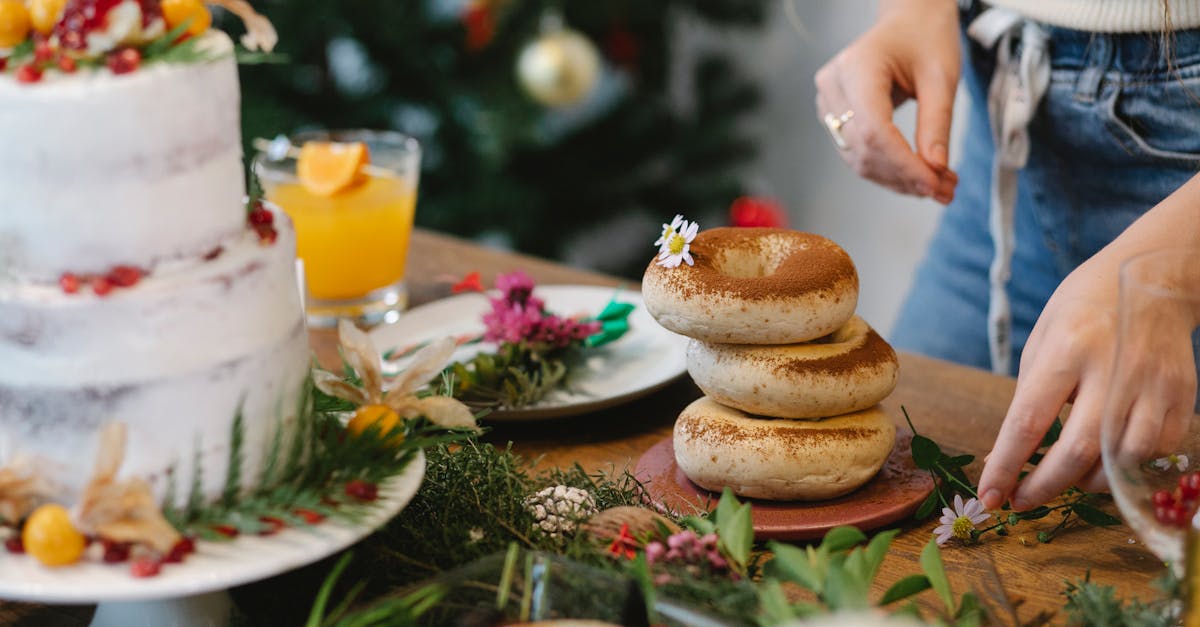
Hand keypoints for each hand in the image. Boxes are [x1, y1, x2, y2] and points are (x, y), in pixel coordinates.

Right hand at [814, 0, 960, 203]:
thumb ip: (937, 124)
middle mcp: (833, 86)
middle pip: (864, 150)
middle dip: (905, 176)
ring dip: (897, 179)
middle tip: (945, 190)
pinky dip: (887, 169)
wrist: (908, 20)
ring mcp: (828, 103)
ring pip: (858, 159)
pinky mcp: (833, 117)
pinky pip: (857, 153)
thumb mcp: (941, 76)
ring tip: (937, 186)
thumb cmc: (925, 37)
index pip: (874, 131)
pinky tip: (915, 176)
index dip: (904, 164)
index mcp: (857, 68)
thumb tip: (935, 170)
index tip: (934, 185)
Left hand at [978, 253, 1197, 510]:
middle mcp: (1113, 368)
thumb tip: (1010, 455)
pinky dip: (1129, 467)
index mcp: (1067, 348)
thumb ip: (1029, 395)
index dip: (1006, 466)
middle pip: (1079, 449)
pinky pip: (1157, 452)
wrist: (1153, 278)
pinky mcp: (1183, 394)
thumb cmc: (1083, 308)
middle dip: (1045, 486)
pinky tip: (1108, 459)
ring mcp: (1154, 383)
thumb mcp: (1042, 338)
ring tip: (1067, 476)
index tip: (989, 496)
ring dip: (1089, 481)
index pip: (1029, 421)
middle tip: (1023, 502)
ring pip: (1123, 459)